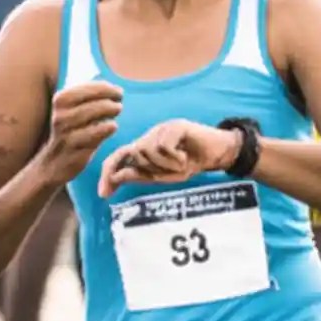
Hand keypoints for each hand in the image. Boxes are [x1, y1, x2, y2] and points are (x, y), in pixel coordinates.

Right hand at [33, 82, 122, 186]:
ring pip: (89, 118)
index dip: (104, 88)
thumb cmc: (72, 130)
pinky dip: (104, 129)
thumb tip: (116, 89)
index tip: (118, 91)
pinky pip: (91, 137)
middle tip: (120, 100)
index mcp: (60, 101)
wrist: (56, 161)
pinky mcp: (73, 149)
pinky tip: (113, 126)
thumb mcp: (73, 110)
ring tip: (118, 109)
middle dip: (108, 99)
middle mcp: (60, 116)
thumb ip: (89, 98)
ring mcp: (65, 133)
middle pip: (88, 103)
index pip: (84, 88)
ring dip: (107, 111)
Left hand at [97, 119, 238, 197]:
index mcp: (143, 148)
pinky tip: (185, 157)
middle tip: (171, 172)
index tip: (103, 194)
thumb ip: (141, 175)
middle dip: (150, 170)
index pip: (118, 157)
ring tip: (181, 163)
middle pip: (134, 155)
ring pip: (147, 150)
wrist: (217, 153)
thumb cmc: (190, 164)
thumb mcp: (163, 176)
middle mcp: (149, 136)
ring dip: (164, 165)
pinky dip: (174, 158)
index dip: (108, 173)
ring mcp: (161, 128)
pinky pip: (163, 145)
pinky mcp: (175, 125)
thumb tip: (116, 177)